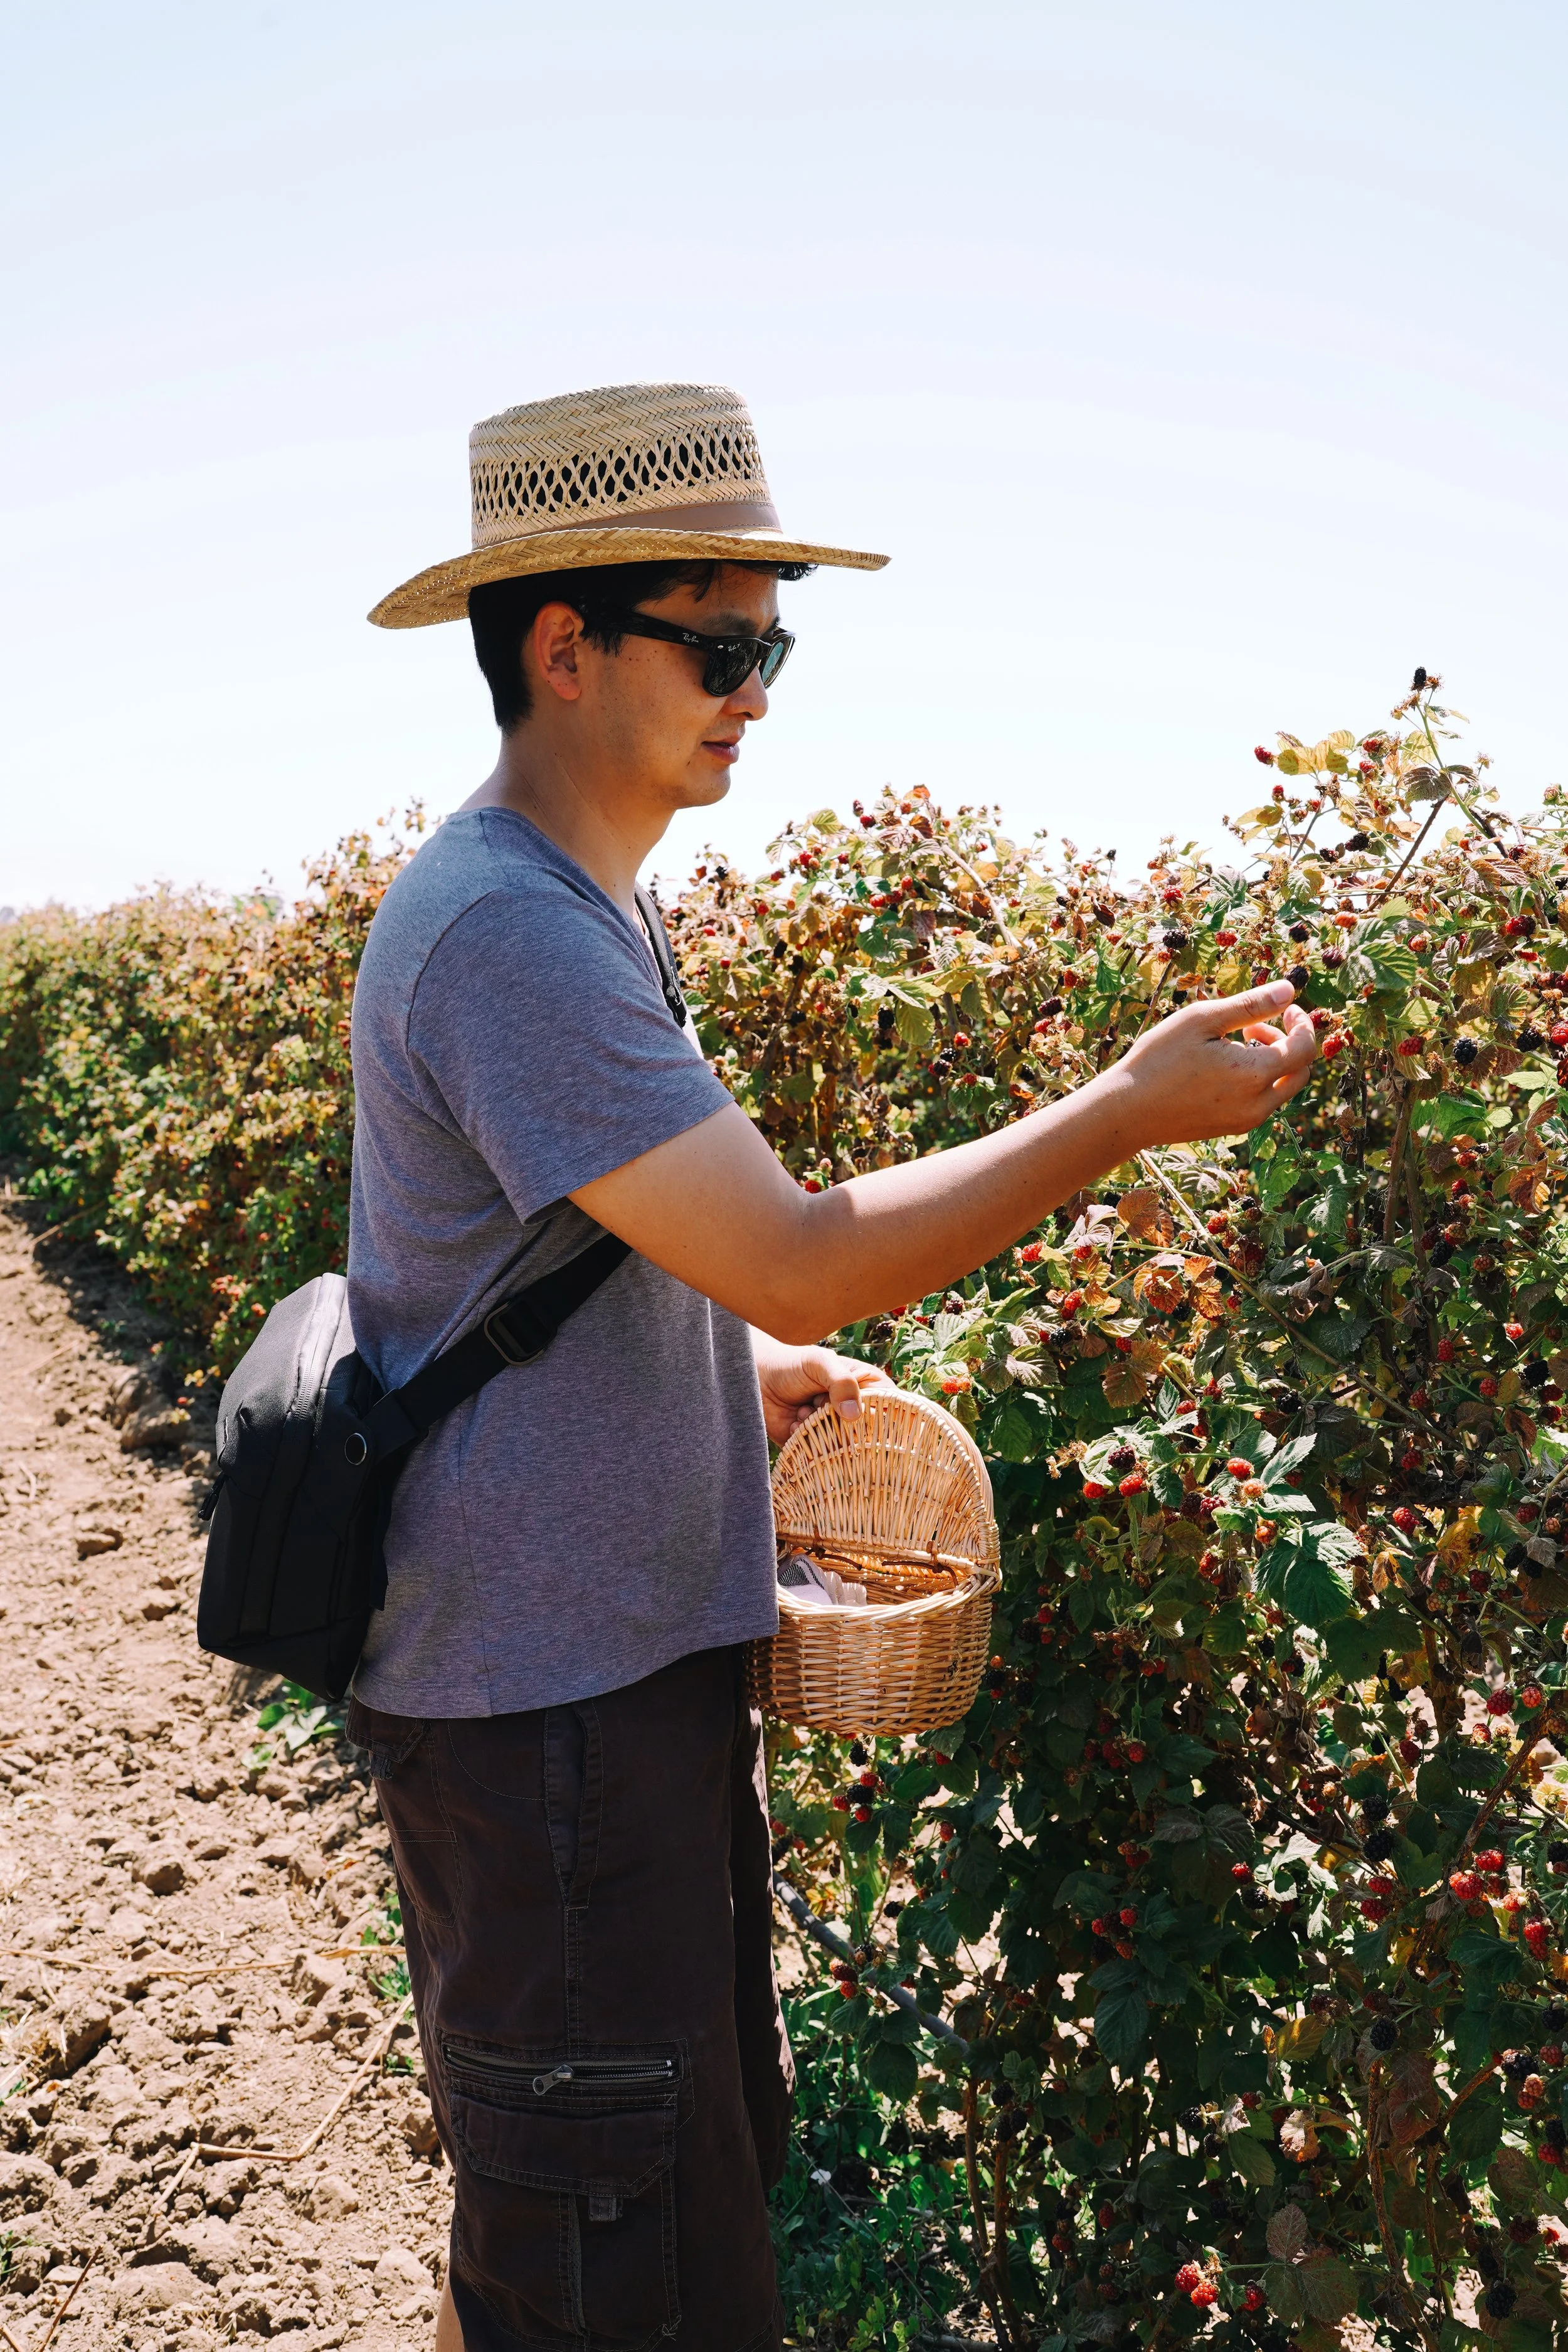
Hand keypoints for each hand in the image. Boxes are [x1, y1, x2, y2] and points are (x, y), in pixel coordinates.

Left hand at [750, 1334, 896, 1446]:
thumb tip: (853, 1415)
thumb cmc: (792, 1364)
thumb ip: (841, 1381)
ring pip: (843, 1445)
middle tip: (819, 1402)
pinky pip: (818, 1454)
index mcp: (863, 1387)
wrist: (756, 1379)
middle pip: (868, 1431)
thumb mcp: (819, 1363)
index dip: (884, 1413)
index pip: (888, 1405)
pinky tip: (794, 1421)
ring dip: (820, 1427)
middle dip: (841, 1420)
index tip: (865, 1414)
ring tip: (803, 1409)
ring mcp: (834, 1429)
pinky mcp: (813, 1445)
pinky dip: (805, 1439)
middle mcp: (852, 1411)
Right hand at [1104, 980, 1317, 1148]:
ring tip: (1235, 1043)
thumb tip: (1289, 990)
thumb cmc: (1159, 1059)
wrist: (1128, 1111)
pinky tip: (1224, 1066)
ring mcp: (1246, 1120)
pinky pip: (1262, 1101)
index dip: (1302, 1023)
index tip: (1284, 1007)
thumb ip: (1250, 1005)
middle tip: (1255, 1026)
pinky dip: (1257, 1079)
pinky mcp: (1232, 1128)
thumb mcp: (1202, 1020)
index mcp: (1254, 1075)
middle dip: (1289, 1043)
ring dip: (1273, 1061)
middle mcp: (1258, 1104)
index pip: (1304, 1049)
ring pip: (1282, 1088)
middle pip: (1300, 1072)